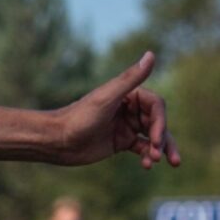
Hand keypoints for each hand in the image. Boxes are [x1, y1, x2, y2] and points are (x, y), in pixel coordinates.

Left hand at [49, 52, 179, 169]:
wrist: (58, 141)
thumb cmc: (79, 117)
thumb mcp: (107, 98)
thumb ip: (130, 78)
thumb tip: (151, 54)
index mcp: (129, 94)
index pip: (156, 105)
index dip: (160, 122)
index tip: (155, 139)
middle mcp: (130, 108)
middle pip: (157, 122)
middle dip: (161, 138)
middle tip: (158, 154)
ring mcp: (127, 125)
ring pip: (153, 136)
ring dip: (159, 148)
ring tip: (158, 161)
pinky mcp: (122, 142)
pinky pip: (143, 148)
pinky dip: (148, 155)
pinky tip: (147, 164)